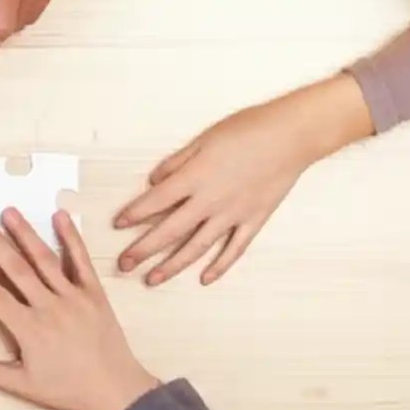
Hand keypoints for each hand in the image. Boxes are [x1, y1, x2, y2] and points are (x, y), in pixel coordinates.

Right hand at [0, 209, 159, 409]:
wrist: (115, 389)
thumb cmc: (67, 388)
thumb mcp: (24, 384)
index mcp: (29, 329)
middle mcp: (49, 307)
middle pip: (17, 269)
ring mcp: (74, 297)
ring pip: (45, 260)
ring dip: (26, 234)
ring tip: (9, 212)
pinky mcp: (94, 293)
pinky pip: (81, 261)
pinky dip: (71, 238)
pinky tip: (60, 216)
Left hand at [116, 74, 373, 285]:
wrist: (291, 136)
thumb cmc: (246, 129)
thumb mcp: (203, 139)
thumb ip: (176, 162)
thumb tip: (154, 182)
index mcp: (194, 177)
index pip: (156, 202)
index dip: (134, 214)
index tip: (118, 226)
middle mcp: (210, 201)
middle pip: (169, 231)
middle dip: (143, 249)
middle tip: (123, 264)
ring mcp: (232, 214)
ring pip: (197, 247)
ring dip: (172, 265)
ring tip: (152, 279)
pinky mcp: (253, 221)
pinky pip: (233, 249)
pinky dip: (219, 265)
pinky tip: (204, 278)